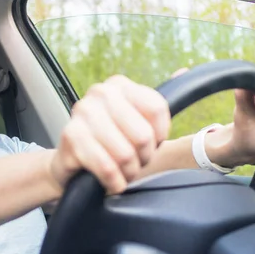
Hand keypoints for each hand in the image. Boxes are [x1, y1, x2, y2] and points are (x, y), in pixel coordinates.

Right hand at [50, 75, 170, 194]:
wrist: (71, 164)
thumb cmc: (109, 144)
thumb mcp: (135, 122)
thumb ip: (156, 105)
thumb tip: (184, 70)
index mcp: (119, 85)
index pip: (156, 109)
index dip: (159, 136)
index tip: (150, 145)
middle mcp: (100, 93)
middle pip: (143, 135)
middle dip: (142, 159)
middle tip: (133, 163)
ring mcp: (82, 113)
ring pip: (125, 154)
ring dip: (128, 173)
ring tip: (122, 173)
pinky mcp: (70, 137)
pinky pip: (107, 168)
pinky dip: (114, 182)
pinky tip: (112, 183)